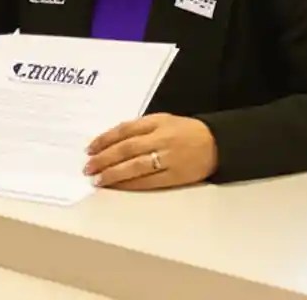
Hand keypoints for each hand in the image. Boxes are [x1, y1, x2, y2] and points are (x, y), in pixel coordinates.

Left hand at [84, 114, 217, 189]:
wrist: (218, 144)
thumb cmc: (187, 131)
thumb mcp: (164, 120)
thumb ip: (140, 128)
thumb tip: (111, 141)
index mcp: (157, 122)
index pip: (124, 130)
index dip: (104, 139)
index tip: (90, 149)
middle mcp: (161, 139)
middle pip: (126, 149)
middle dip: (104, 159)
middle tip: (88, 167)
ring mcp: (168, 159)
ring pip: (135, 166)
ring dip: (113, 174)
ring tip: (98, 179)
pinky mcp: (175, 176)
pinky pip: (148, 181)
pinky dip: (130, 184)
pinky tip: (117, 186)